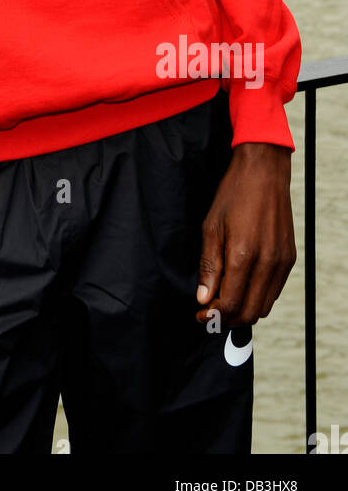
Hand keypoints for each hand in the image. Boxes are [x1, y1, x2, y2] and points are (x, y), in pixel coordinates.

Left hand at [195, 142, 294, 326]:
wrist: (263, 172)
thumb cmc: (233, 195)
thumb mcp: (211, 227)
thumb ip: (209, 266)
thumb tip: (204, 299)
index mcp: (244, 255)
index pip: (231, 304)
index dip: (213, 315)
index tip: (200, 315)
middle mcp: (267, 263)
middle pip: (250, 312)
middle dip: (228, 319)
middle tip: (211, 313)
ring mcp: (282, 262)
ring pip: (264, 306)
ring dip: (244, 311)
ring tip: (225, 302)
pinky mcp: (289, 258)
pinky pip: (275, 291)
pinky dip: (258, 297)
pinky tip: (242, 287)